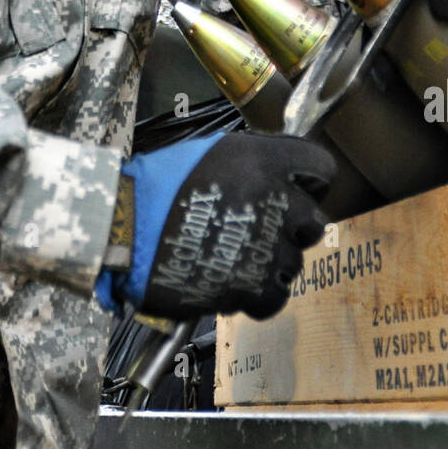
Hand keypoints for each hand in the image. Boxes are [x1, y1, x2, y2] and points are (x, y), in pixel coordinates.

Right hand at [96, 131, 333, 320]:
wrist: (124, 229)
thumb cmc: (160, 186)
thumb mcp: (213, 152)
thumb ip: (255, 162)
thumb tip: (279, 175)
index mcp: (266, 160)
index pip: (322, 169)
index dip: (310, 182)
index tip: (294, 189)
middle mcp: (276, 200)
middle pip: (313, 220)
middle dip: (290, 226)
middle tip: (257, 228)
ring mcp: (267, 246)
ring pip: (293, 261)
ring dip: (270, 262)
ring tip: (234, 257)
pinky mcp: (252, 286)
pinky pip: (275, 295)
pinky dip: (257, 293)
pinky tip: (232, 281)